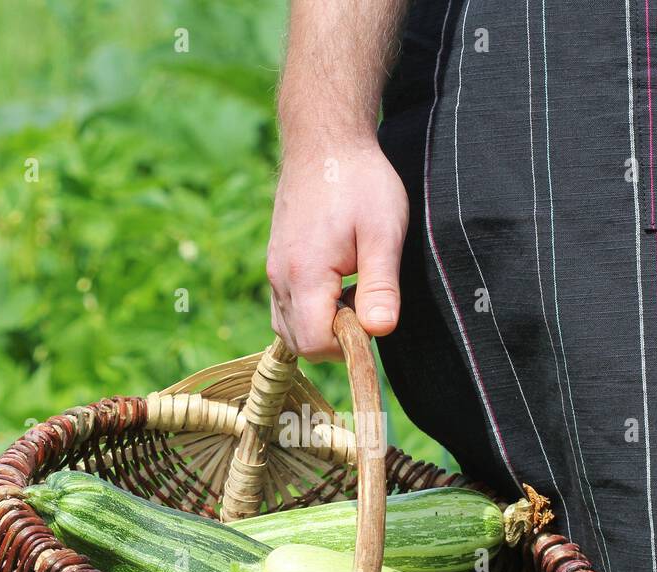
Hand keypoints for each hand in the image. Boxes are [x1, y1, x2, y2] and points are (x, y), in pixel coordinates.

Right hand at [266, 138, 408, 360]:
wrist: (324, 141)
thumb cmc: (360, 182)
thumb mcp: (384, 233)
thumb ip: (381, 286)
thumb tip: (380, 331)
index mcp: (304, 275)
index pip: (316, 343)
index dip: (349, 344)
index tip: (372, 316)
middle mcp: (279, 278)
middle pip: (300, 343)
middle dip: (336, 338)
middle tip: (366, 302)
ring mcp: (273, 271)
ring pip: (290, 329)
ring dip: (323, 326)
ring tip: (352, 292)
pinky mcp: (275, 264)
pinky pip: (286, 308)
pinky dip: (310, 311)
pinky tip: (337, 285)